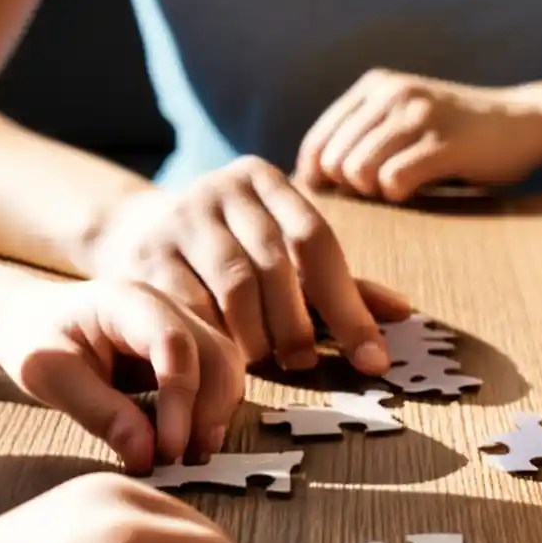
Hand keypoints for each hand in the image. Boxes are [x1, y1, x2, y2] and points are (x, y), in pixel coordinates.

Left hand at [0, 279, 243, 471]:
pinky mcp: (188, 345)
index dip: (180, 400)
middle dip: (209, 410)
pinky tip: (190, 437)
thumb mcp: (50, 376)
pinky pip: (217, 374)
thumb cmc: (33, 341)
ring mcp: (182, 321)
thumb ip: (99, 412)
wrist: (28, 318)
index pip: (174, 344)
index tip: (168, 449)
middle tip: (186, 459)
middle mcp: (165, 305)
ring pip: (226, 364)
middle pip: (215, 352)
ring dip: (217, 412)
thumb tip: (147, 454)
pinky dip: (212, 408)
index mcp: (126, 301)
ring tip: (191, 453)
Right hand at [89, 156, 411, 373]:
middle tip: (304, 362)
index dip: (347, 305)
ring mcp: (179, 217)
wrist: (138, 233)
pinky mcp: (143, 254)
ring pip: (233, 286)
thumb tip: (403, 311)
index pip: (315, 240)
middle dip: (297, 324)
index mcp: (264, 180)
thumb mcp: (285, 257)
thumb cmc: (234, 251)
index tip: (372, 358)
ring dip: (257, 335)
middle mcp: (221, 188)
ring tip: (265, 361)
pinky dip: (215, 338)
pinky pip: (189, 306)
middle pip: (274, 264)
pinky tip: (224, 358)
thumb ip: (340, 283)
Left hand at [296, 68, 541, 201]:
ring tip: (400, 190)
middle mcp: (391, 93)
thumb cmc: (456, 136)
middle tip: (379, 199)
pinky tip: (417, 190)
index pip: (317, 143)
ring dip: (374, 193)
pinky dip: (399, 195)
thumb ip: (361, 140)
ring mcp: (419, 115)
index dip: (318, 182)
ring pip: (358, 170)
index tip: (339, 204)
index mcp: (374, 87)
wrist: (525, 123)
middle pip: (334, 161)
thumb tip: (307, 187)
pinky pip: (393, 181)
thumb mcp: (403, 122)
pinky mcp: (444, 142)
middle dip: (350, 191)